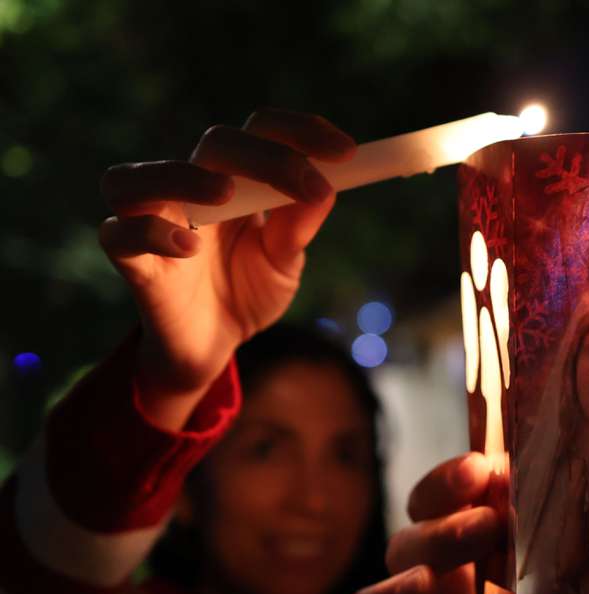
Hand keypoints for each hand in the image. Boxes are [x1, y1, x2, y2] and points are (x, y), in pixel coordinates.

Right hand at [98, 108, 353, 428]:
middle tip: (311, 187)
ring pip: (136, 177)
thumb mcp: (284, 261)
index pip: (261, 129)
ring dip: (184, 176)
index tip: (348, 152)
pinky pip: (119, 235)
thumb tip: (326, 188)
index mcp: (236, 179)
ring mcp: (154, 223)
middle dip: (269, 157)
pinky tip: (189, 247)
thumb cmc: (246, 293)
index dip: (302, 131)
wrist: (214, 346)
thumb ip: (298, 227)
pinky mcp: (134, 264)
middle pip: (216, 142)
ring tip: (225, 193)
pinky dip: (150, 233)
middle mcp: (191, 190)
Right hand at [345, 454, 588, 593]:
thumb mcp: (577, 588)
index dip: (449, 481)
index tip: (480, 468)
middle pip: (407, 545)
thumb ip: (580, 560)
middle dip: (442, 530)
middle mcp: (429, 581)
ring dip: (394, 592)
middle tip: (485, 524)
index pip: (436, 499)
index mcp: (463, 543)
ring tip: (425, 584)